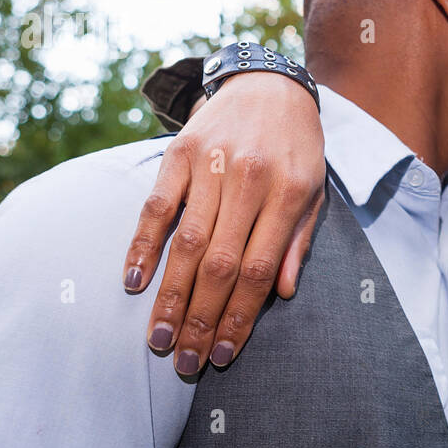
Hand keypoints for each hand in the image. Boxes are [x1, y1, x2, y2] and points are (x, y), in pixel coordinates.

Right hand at [122, 72, 325, 374]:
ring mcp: (210, 165)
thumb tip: (280, 295)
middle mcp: (248, 180)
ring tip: (159, 339)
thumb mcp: (314, 190)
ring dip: (169, 297)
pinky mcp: (178, 153)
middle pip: (218, 264)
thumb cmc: (297, 148)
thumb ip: (298, 241)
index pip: (257, 270)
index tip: (223, 354)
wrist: (269, 84)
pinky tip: (133, 282)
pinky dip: (142, 245)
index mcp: (288, 193)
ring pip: (185, 242)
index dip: (239, 317)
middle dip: (200, 320)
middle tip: (184, 363)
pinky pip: (156, 206)